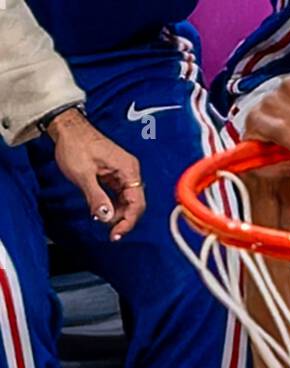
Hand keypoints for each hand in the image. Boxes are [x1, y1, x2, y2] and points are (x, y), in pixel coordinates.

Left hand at [47, 107, 144, 239]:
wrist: (68, 128)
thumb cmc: (75, 143)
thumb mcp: (83, 174)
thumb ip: (96, 197)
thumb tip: (107, 217)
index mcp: (128, 169)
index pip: (137, 203)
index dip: (128, 222)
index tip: (116, 234)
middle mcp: (130, 171)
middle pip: (135, 204)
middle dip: (123, 220)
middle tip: (109, 231)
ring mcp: (123, 173)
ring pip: (127, 202)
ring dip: (117, 214)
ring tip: (102, 218)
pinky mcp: (116, 174)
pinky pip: (120, 195)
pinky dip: (112, 205)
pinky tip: (102, 210)